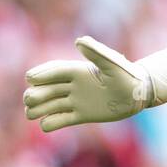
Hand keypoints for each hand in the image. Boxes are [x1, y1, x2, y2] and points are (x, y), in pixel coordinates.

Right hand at [23, 36, 151, 132]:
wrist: (138, 94)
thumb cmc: (127, 76)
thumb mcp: (112, 64)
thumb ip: (97, 53)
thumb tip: (79, 41)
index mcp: (79, 71)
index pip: (55, 71)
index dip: (42, 74)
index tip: (30, 78)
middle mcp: (74, 85)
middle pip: (48, 89)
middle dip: (36, 93)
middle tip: (29, 99)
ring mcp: (77, 100)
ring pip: (52, 105)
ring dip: (39, 109)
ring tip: (30, 114)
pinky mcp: (82, 114)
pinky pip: (63, 119)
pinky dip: (52, 123)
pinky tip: (45, 125)